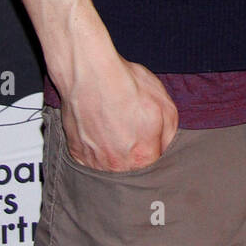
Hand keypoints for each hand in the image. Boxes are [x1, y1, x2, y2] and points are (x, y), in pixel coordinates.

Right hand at [58, 54, 177, 171]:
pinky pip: (91, 159)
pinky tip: (100, 131)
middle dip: (134, 154)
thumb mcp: (165, 106)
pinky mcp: (76, 154)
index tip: (151, 141)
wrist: (91, 74)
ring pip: (110, 167)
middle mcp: (117, 166)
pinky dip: (96, 149)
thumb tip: (164, 149)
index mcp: (142, 157)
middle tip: (131, 133)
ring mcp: (94, 162)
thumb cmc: (128, 86)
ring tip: (115, 129)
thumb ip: (169, 135)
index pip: (153, 168)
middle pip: (131, 171)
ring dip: (114, 153)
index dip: (154, 152)